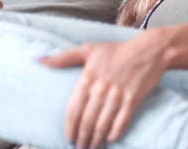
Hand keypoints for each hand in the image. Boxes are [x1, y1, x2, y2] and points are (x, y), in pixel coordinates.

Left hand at [40, 33, 166, 148]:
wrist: (149, 50)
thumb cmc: (117, 50)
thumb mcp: (88, 49)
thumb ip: (63, 58)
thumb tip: (38, 60)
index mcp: (88, 78)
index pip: (73, 110)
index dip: (70, 127)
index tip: (69, 137)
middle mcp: (101, 88)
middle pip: (86, 121)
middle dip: (82, 138)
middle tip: (80, 146)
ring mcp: (117, 95)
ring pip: (102, 125)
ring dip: (96, 139)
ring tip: (92, 147)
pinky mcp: (133, 99)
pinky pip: (121, 122)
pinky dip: (114, 133)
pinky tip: (110, 139)